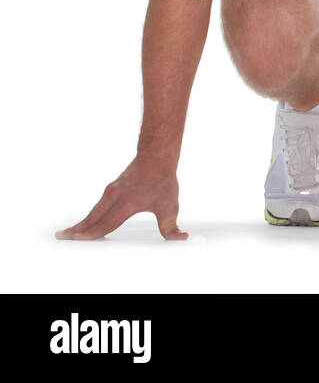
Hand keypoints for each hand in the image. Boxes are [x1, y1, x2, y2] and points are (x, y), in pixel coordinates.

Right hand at [55, 154, 185, 240]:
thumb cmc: (162, 181)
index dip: (89, 234)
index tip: (76, 239)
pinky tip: (89, 220)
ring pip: (94, 211)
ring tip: (70, 231)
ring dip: (82, 222)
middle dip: (77, 229)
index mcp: (124, 204)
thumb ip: (170, 225)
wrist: (157, 157)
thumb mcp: (170, 205)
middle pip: (92, 218)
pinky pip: (99, 204)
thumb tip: (180, 237)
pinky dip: (91, 214)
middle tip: (62, 236)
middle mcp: (114, 197)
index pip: (103, 224)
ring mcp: (111, 191)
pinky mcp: (113, 187)